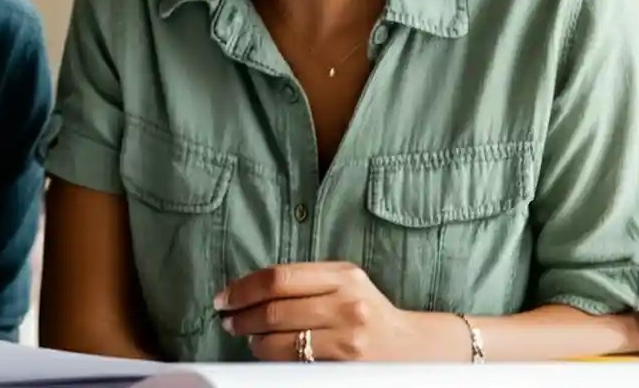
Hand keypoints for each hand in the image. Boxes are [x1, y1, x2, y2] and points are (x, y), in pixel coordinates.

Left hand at [216, 262, 436, 361]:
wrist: (414, 349)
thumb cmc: (368, 311)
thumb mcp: (345, 283)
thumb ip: (305, 281)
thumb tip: (248, 290)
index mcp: (343, 274)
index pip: (279, 277)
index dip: (244, 288)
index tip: (225, 297)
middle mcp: (347, 303)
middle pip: (276, 309)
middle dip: (242, 316)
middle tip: (228, 320)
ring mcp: (348, 336)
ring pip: (281, 339)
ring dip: (253, 339)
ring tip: (246, 336)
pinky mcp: (347, 364)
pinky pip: (296, 362)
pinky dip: (272, 357)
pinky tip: (265, 352)